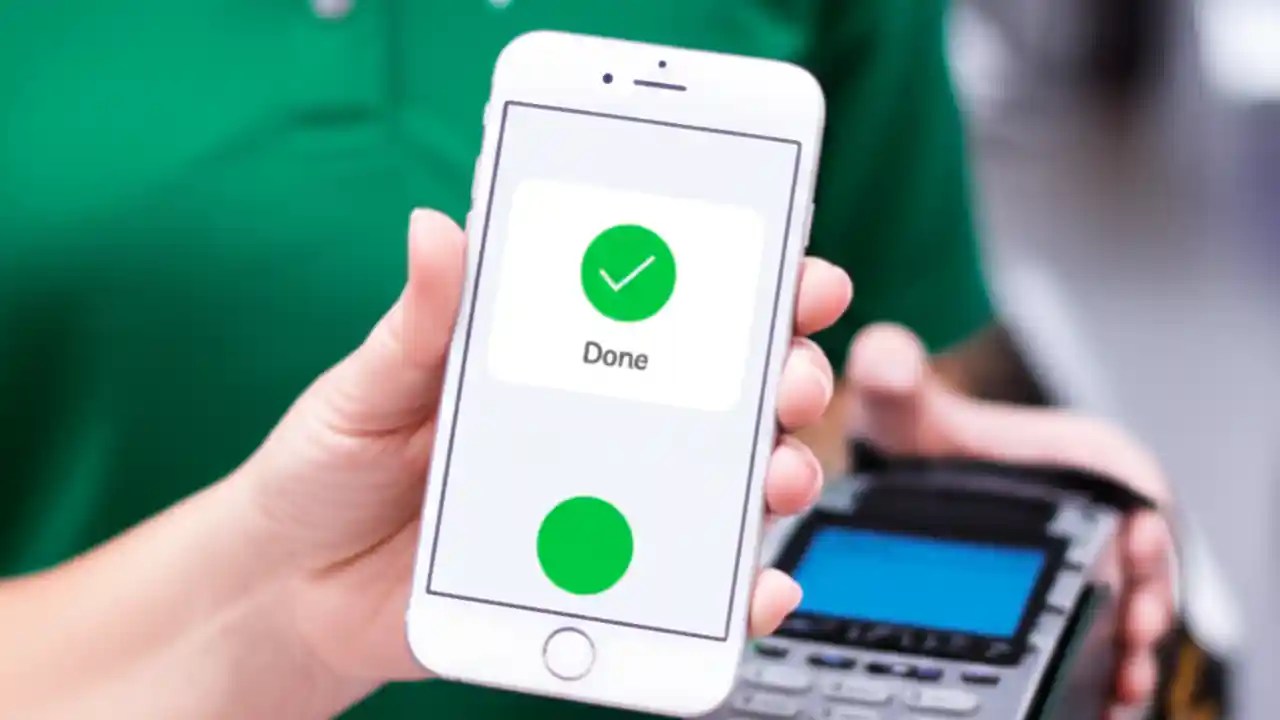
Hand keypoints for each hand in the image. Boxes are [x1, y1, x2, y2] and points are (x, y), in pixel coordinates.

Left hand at [237, 210, 852, 695]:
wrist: (289, 587)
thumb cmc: (328, 469)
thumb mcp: (366, 386)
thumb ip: (418, 321)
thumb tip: (437, 227)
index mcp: (547, 359)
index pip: (660, 306)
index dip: (739, 282)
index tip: (795, 267)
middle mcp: (591, 427)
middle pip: (716, 393)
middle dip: (780, 373)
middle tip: (791, 373)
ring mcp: (599, 506)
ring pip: (717, 486)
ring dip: (774, 474)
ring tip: (779, 472)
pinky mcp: (590, 584)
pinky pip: (679, 588)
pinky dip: (733, 592)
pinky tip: (754, 588)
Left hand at [844, 324, 1174, 717]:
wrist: (905, 495)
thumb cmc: (921, 444)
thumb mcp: (903, 411)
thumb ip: (891, 379)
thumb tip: (883, 355)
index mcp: (1077, 461)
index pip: (1132, 487)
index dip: (1143, 516)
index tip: (1138, 540)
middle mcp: (1090, 517)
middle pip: (1138, 562)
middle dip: (1142, 594)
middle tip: (1134, 625)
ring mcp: (1080, 569)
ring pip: (1120, 611)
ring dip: (1125, 642)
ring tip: (1122, 673)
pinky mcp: (1060, 612)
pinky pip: (1095, 646)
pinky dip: (1103, 672)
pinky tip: (1101, 696)